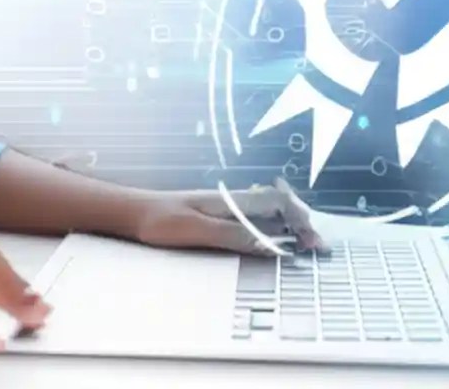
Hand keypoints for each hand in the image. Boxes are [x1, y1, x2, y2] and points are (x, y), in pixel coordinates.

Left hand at [132, 178, 324, 255]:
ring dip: (288, 226)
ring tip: (305, 243)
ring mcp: (224, 208)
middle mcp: (231, 201)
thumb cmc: (159, 219)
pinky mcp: (216, 217)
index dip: (299, 221)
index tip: (312, 242)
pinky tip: (273, 240)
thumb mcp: (196, 230)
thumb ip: (233, 235)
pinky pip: (252, 220)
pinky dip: (270, 229)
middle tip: (316, 247)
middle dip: (301, 223)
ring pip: (267, 212)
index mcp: (231, 200)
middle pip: (278, 206)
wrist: (132, 212)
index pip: (278, 203)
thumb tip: (268, 244)